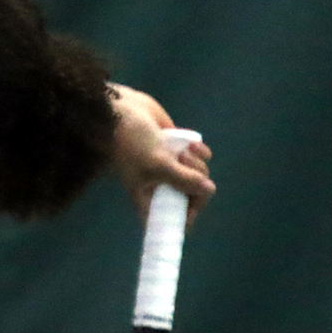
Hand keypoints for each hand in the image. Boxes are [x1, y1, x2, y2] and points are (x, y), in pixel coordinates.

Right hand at [108, 84, 214, 225]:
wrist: (122, 112)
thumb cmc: (131, 143)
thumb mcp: (157, 165)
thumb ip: (183, 179)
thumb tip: (210, 190)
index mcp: (150, 198)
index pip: (173, 220)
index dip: (186, 216)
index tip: (193, 202)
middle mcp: (163, 187)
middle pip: (194, 196)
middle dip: (196, 181)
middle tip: (183, 164)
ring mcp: (173, 169)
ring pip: (200, 176)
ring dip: (197, 163)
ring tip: (183, 151)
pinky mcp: (180, 151)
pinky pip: (201, 158)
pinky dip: (201, 152)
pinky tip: (192, 146)